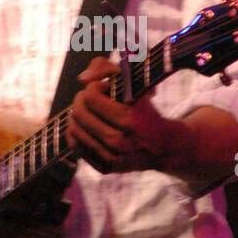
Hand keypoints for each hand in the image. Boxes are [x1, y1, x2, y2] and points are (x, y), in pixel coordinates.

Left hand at [66, 56, 175, 173]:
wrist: (163, 147)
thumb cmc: (146, 112)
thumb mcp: (135, 84)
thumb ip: (107, 69)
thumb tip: (82, 79)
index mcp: (129, 119)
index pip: (90, 96)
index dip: (94, 87)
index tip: (104, 88)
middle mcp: (119, 142)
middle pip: (79, 112)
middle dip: (82, 99)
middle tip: (92, 97)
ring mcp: (111, 158)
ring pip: (73, 129)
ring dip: (78, 115)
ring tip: (89, 111)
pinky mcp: (105, 168)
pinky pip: (75, 146)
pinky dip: (77, 133)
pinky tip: (88, 126)